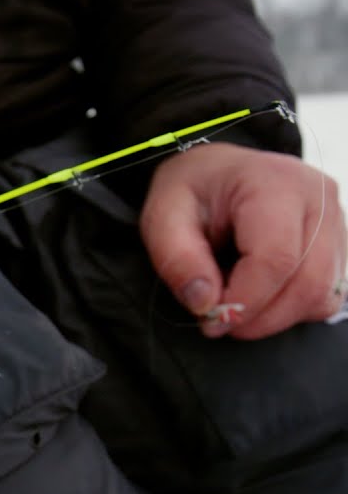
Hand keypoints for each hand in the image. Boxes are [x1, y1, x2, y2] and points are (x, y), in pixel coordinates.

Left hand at [140, 142, 344, 338]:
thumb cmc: (192, 190)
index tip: (210, 320)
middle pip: (308, 282)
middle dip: (260, 317)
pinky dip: (292, 309)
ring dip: (275, 316)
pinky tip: (259, 294)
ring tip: (235, 301)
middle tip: (218, 322)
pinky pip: (327, 294)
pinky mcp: (339, 243)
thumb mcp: (163, 216)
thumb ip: (177, 259)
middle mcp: (319, 199)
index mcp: (275, 183)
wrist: (217, 171)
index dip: (245, 301)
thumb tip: (205, 304)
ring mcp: (336, 221)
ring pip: (322, 294)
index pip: (276, 258)